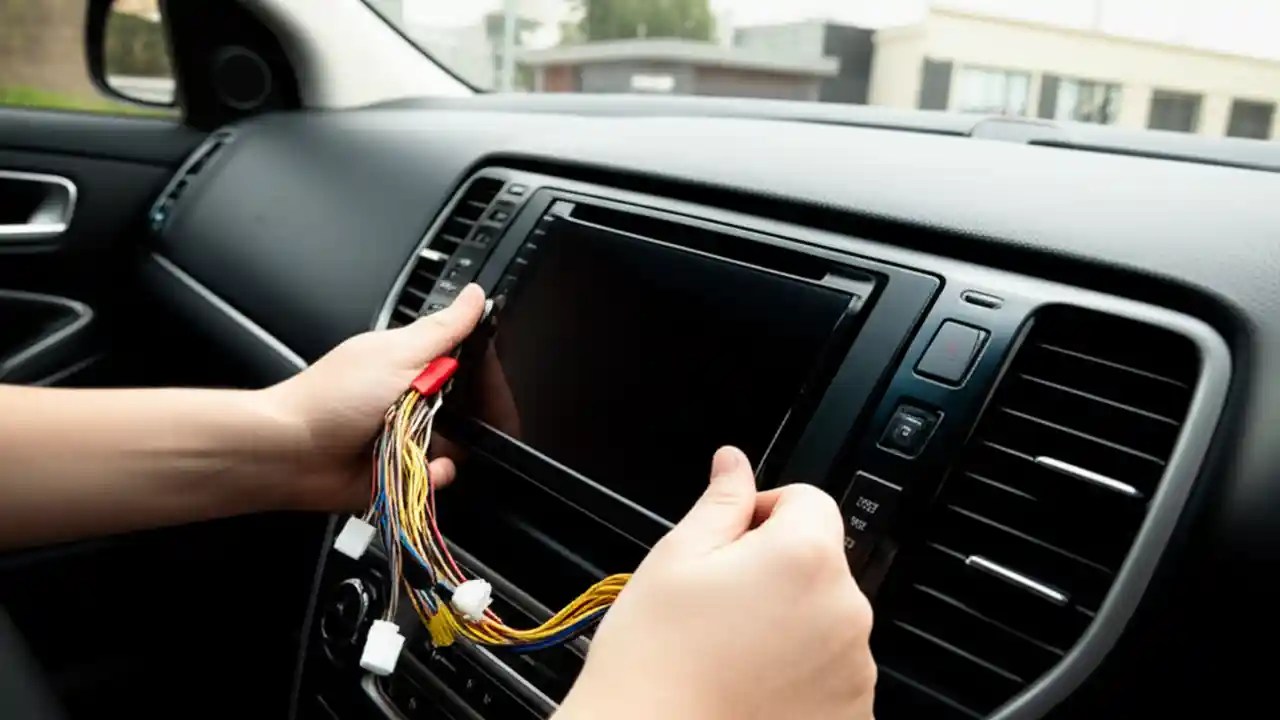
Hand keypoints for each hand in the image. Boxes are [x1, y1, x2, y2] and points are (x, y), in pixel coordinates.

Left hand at [262, 284, 486, 510]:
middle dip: (472, 417)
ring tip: (429, 446)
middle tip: (451, 416)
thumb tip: (475, 295)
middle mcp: (413, 400)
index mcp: (412, 365)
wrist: (292, 454)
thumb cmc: (332, 397)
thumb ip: (443, 329)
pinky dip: (435, 475)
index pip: (468, 364)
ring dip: (451, 448)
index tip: (491, 382)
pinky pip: (439, 476)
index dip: (484, 374)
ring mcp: (409, 437)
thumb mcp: (397, 354)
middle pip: (470, 408)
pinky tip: (421, 468)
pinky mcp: (403, 471)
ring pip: (459, 445)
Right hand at [556, 447, 876, 719]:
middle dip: (776, 570)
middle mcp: (845, 611)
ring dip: (791, 622)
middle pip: (820, 562)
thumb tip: (735, 463)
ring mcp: (855, 670)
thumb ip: (721, 503)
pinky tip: (752, 682)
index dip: (763, 513)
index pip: (808, 500)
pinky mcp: (853, 714)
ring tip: (732, 649)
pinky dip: (802, 673)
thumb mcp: (676, 559)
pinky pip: (833, 673)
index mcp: (804, 558)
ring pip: (826, 618)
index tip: (732, 541)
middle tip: (719, 603)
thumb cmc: (656, 661)